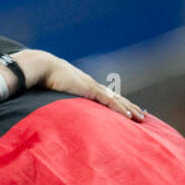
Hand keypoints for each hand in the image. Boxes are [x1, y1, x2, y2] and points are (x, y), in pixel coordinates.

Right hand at [17, 50, 145, 120]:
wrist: (41, 66)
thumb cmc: (43, 78)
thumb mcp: (52, 91)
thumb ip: (55, 99)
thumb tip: (48, 111)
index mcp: (84, 86)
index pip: (106, 96)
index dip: (117, 104)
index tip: (127, 111)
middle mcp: (91, 85)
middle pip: (116, 98)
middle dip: (129, 107)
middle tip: (142, 115)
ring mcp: (92, 87)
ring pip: (117, 100)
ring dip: (130, 109)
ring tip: (142, 118)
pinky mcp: (90, 90)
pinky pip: (109, 102)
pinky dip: (120, 109)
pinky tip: (130, 116)